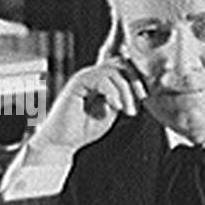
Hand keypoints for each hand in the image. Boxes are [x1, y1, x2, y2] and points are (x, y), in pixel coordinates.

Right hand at [25, 57, 147, 162]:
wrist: (61, 141)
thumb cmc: (83, 129)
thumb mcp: (110, 112)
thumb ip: (121, 98)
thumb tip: (136, 89)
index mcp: (99, 80)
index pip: (122, 67)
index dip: (136, 78)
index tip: (144, 96)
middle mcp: (91, 75)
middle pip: (120, 63)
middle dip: (134, 79)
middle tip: (141, 97)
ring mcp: (83, 77)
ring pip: (113, 71)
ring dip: (125, 91)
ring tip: (128, 110)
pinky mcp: (77, 84)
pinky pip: (101, 79)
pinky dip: (113, 92)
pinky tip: (116, 107)